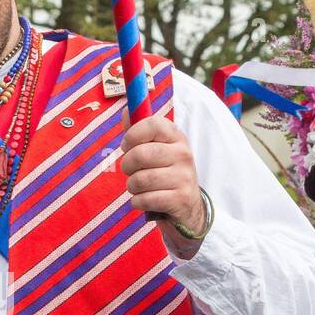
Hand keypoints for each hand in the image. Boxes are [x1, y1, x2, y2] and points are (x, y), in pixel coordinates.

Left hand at [120, 115, 206, 247]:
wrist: (188, 204)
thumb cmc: (165, 170)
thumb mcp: (156, 148)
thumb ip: (138, 131)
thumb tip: (126, 110)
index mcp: (176, 136)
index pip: (153, 124)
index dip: (132, 134)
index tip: (126, 145)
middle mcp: (183, 154)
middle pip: (141, 154)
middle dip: (127, 165)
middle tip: (130, 170)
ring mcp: (184, 177)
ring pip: (141, 180)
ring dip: (131, 186)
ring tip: (137, 187)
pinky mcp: (180, 199)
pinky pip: (145, 199)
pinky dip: (137, 202)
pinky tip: (143, 200)